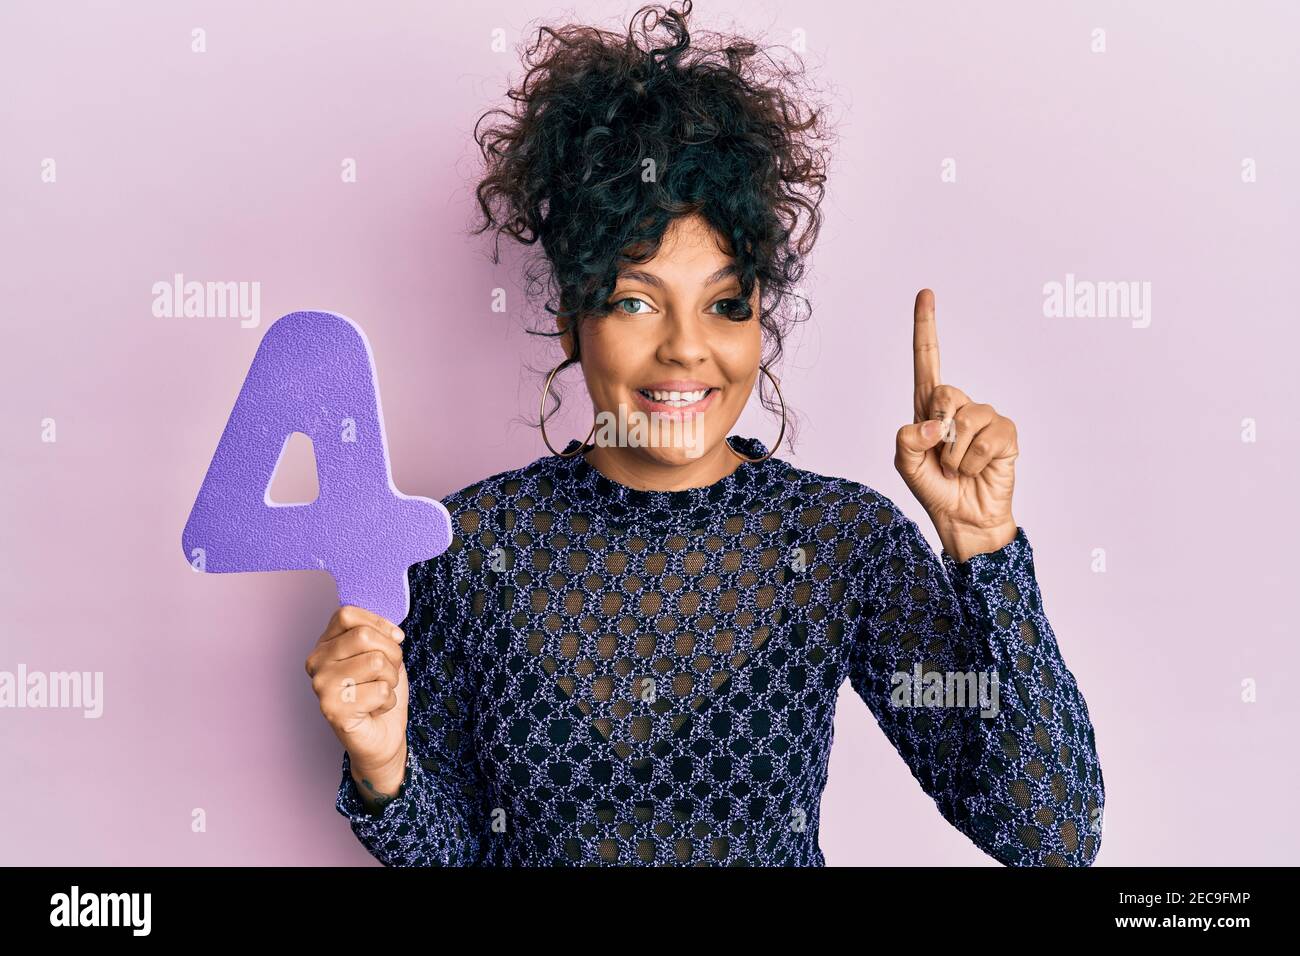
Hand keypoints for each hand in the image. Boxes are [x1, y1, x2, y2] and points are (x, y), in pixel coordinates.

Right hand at [306, 605, 408, 806]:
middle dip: (392, 653)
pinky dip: (388, 701)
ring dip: (391, 679)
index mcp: (324, 645)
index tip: (394, 638)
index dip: (379, 623)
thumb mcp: (382, 654)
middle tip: (388, 671)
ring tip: (380, 690)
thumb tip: (393, 631)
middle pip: (364, 636)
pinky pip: (381, 690)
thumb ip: (379, 635)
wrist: (381, 736)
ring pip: (376, 662)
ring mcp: (322, 687)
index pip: (347, 614)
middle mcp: (316, 663)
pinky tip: (375, 709)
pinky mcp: (334, 710)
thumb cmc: (380, 691)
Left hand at [894, 289, 1019, 561]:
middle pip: (944, 393)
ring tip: (958, 468)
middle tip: (941, 457)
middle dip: (937, 430)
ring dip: (954, 453)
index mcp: (929, 408)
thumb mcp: (906, 465)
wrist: (963, 519)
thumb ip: (907, 441)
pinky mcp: (1005, 434)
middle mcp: (958, 407)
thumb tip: (934, 425)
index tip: (925, 293)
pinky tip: (977, 470)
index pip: (927, 361)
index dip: (926, 328)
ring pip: (965, 419)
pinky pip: (986, 439)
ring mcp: (985, 418)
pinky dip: (974, 461)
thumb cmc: (935, 489)